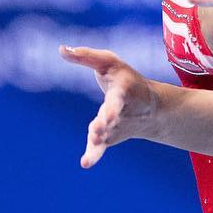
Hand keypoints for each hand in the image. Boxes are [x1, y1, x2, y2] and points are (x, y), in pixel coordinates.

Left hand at [57, 45, 159, 168]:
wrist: (151, 108)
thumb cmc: (125, 79)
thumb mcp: (109, 62)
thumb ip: (85, 56)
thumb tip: (60, 49)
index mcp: (124, 91)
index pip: (119, 96)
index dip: (115, 104)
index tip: (113, 109)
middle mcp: (122, 110)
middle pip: (113, 116)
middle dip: (106, 122)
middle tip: (98, 130)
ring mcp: (116, 126)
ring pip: (107, 134)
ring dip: (99, 141)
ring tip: (91, 148)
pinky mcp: (109, 137)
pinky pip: (100, 147)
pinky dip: (94, 155)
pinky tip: (85, 163)